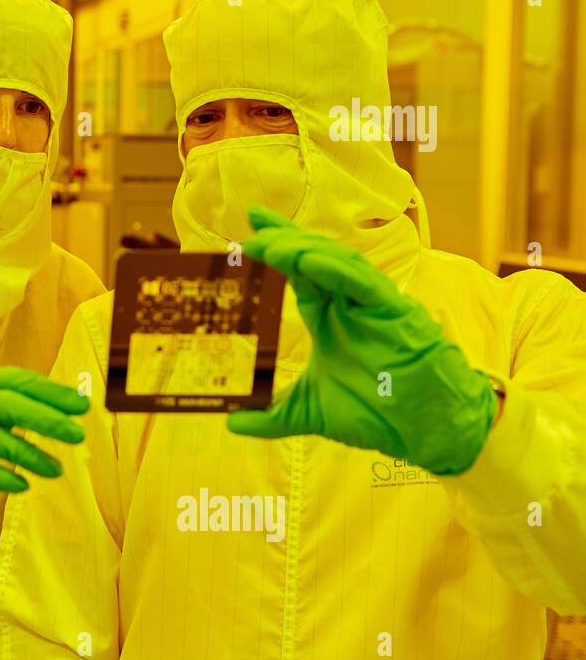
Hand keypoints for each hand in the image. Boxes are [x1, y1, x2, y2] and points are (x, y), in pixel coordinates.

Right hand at [0, 366, 88, 522]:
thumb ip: (10, 407)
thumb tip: (63, 411)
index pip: (18, 381)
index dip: (51, 392)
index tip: (80, 405)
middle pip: (12, 406)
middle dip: (49, 420)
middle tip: (78, 434)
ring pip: (3, 442)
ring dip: (35, 458)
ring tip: (57, 470)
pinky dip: (9, 479)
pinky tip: (25, 486)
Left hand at [226, 206, 496, 474]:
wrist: (428, 431)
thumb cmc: (378, 413)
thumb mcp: (310, 412)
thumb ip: (272, 416)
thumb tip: (231, 424)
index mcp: (330, 317)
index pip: (299, 273)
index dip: (277, 247)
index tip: (248, 230)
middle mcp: (350, 305)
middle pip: (315, 258)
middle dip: (285, 238)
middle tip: (253, 228)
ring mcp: (374, 306)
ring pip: (337, 264)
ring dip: (304, 250)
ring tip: (271, 244)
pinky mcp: (397, 314)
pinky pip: (365, 284)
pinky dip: (338, 270)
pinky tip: (310, 261)